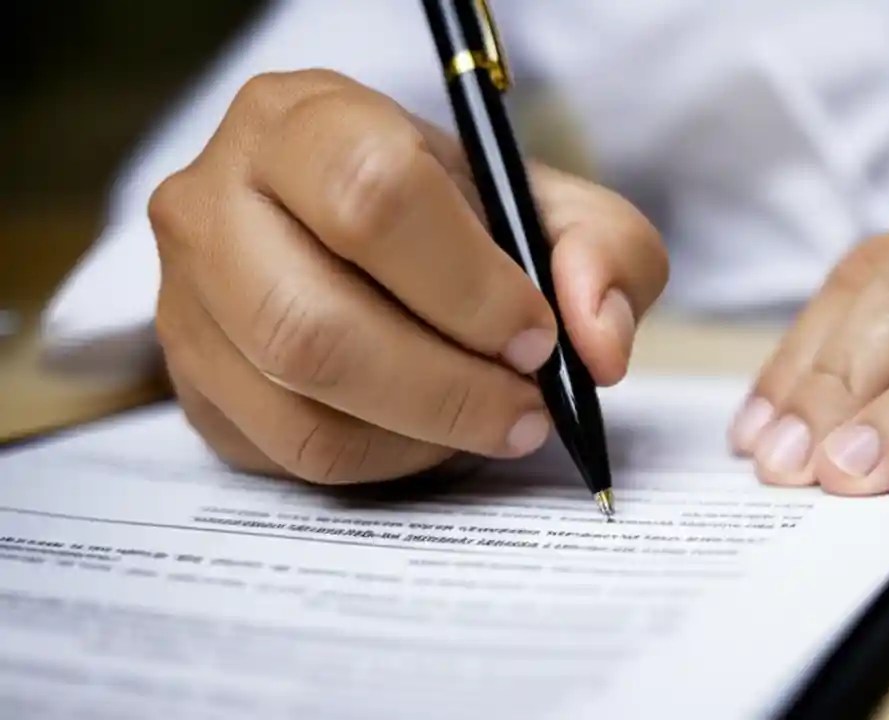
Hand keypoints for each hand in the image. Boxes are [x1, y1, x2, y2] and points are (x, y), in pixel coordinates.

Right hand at [151, 70, 666, 483]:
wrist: (362, 240)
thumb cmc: (455, 215)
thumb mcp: (550, 206)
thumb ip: (604, 252)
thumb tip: (597, 347)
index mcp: (302, 121)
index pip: (372, 198)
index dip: (469, 286)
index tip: (537, 336)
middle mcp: (213, 201)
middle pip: (315, 322)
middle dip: (447, 388)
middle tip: (526, 408)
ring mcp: (186, 298)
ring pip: (298, 400)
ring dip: (423, 432)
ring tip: (493, 418)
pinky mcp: (192, 381)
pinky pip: (290, 449)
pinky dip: (386, 457)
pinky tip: (430, 430)